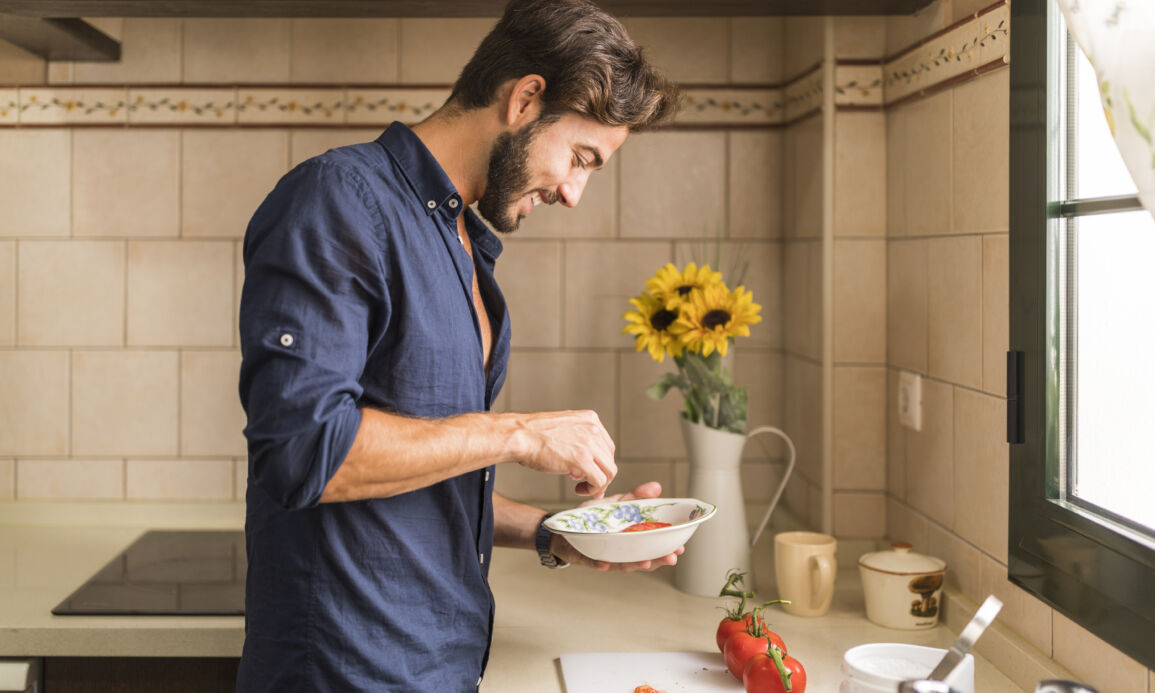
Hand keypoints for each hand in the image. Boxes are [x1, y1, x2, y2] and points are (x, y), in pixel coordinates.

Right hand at [515, 410, 616, 497]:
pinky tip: (579, 489)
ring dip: (598, 484)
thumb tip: (582, 465)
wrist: (520, 436)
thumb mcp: (563, 428)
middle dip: (602, 474)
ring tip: (583, 488)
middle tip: (591, 485)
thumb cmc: (533, 435)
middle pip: (609, 458)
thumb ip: (577, 440)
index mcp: (590, 419)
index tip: (592, 472)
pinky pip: (599, 480)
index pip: (606, 445)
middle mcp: (594, 429)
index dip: (600, 462)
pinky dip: (593, 489)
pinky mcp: (583, 460)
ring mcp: (590, 444)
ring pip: (609, 471)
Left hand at [550, 481, 683, 571]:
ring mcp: (606, 556)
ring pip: (623, 564)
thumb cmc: (595, 517)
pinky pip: (595, 563)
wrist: (565, 526)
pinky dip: (601, 565)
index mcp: (632, 539)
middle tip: (671, 557)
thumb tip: (657, 487)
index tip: (681, 548)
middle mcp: (621, 551)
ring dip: (635, 565)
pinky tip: (606, 564)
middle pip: (643, 558)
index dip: (668, 548)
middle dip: (657, 560)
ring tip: (646, 563)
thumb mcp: (617, 504)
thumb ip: (636, 497)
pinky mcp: (588, 557)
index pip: (653, 546)